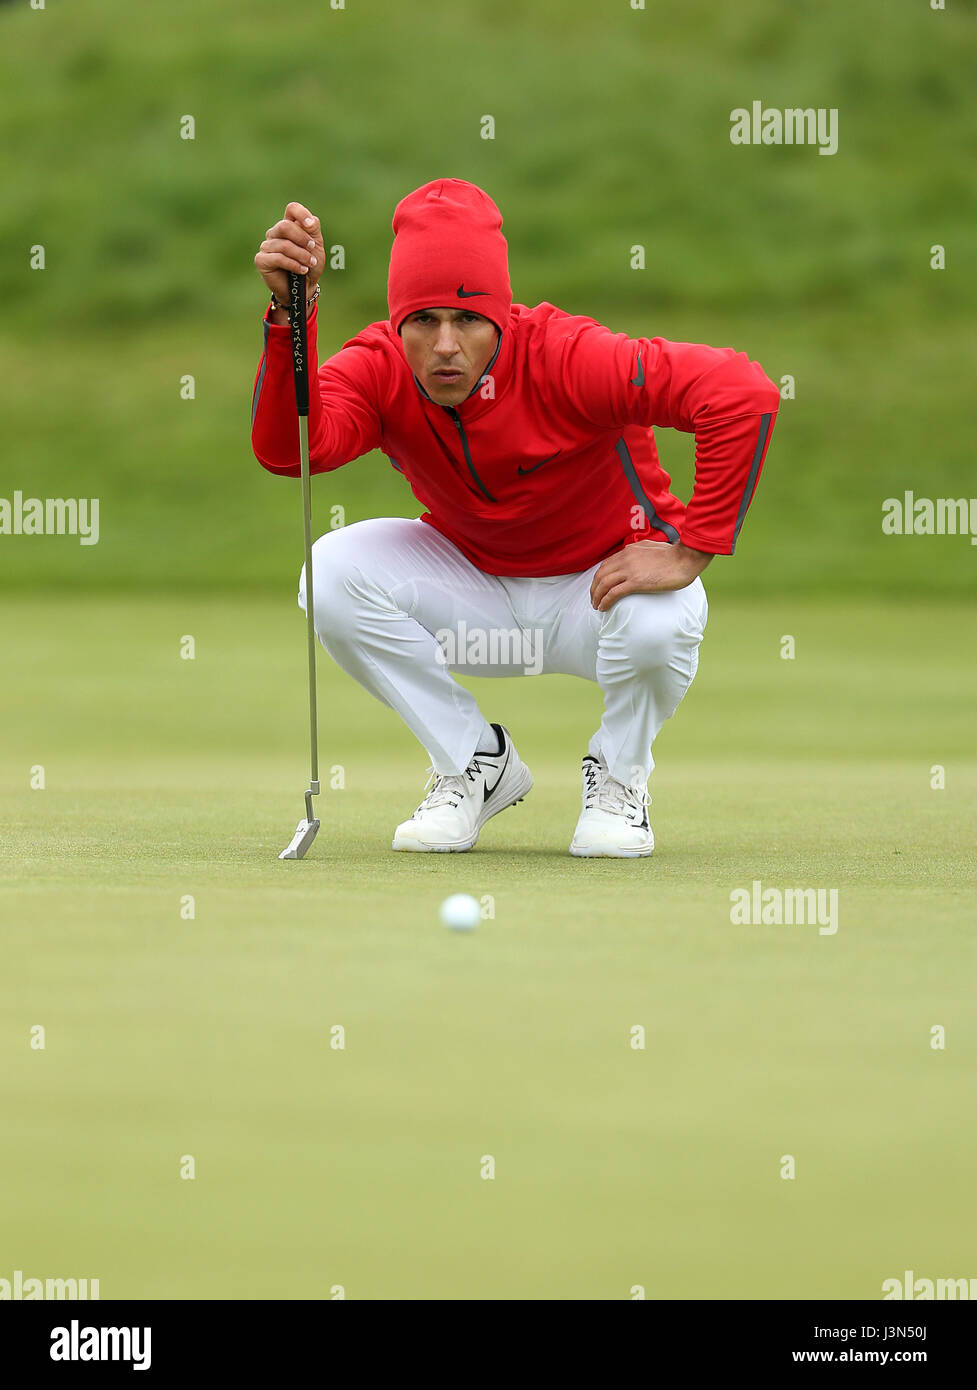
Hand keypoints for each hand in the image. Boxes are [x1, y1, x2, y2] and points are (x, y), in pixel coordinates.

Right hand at [254, 201, 324, 309]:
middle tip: (312, 249)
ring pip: (284, 245)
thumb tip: (310, 220)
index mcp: (289, 226)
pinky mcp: (261, 260)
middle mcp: (275, 233)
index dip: (301, 214)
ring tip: (309, 264)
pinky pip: (278, 258)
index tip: (310, 225)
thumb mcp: (316, 246)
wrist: (304, 289)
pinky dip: (293, 264)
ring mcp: (266, 246)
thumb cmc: (309, 266)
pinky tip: (301, 270)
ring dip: (301, 255)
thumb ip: (313, 230)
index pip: (292, 209)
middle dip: (302, 239)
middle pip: (285, 225)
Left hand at [590, 540, 711, 610]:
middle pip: (600, 575)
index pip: (606, 564)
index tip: (598, 587)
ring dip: (596, 597)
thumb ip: (641, 551)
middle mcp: (626, 559)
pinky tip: (603, 608)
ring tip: (596, 606)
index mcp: (629, 551)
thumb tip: (637, 555)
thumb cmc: (674, 555)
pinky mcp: (636, 582)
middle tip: (594, 599)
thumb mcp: (652, 547)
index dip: (599, 578)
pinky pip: (613, 593)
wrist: (686, 558)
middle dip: (594, 588)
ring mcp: (630, 570)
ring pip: (603, 584)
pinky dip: (605, 601)